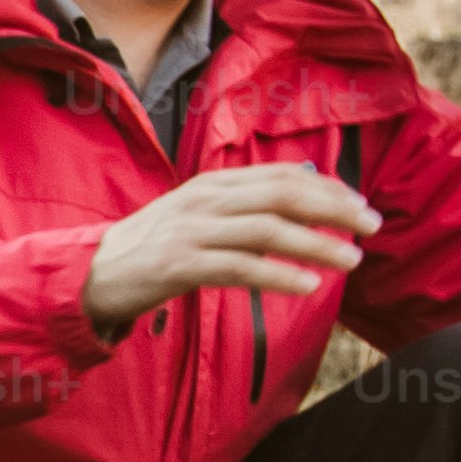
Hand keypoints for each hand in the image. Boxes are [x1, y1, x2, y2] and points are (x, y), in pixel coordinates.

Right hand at [85, 165, 372, 335]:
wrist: (90, 274)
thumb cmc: (150, 250)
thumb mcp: (196, 218)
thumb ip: (240, 210)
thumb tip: (296, 207)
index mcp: (212, 184)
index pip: (281, 175)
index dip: (327, 187)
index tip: (360, 206)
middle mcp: (204, 200)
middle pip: (282, 195)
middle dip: (333, 209)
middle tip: (370, 227)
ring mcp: (190, 231)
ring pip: (267, 230)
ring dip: (316, 244)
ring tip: (350, 260)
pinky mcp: (178, 265)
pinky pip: (239, 268)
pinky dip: (278, 275)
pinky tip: (307, 285)